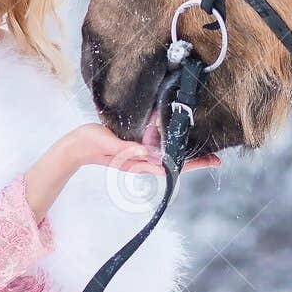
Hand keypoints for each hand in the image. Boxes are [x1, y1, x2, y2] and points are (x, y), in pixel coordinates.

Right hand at [62, 122, 220, 174]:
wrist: (75, 145)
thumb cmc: (90, 145)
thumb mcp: (108, 145)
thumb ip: (126, 150)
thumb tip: (146, 152)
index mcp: (137, 162)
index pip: (169, 166)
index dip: (190, 164)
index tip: (209, 163)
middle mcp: (142, 159)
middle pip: (173, 160)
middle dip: (193, 158)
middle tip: (216, 157)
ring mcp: (139, 152)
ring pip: (166, 150)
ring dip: (181, 146)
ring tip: (201, 141)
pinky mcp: (134, 143)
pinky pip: (154, 140)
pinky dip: (166, 134)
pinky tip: (174, 126)